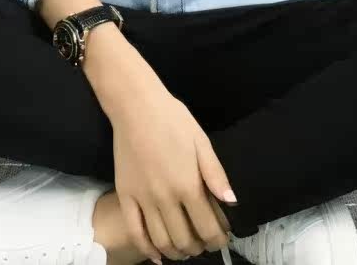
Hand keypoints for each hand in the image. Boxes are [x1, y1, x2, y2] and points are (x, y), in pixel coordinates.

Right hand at [109, 83, 234, 261]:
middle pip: (185, 239)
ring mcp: (142, 199)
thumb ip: (215, 174)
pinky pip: (135, 231)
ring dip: (177, 251)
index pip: (207, 227)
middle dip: (199, 247)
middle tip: (205, 243)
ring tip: (186, 248)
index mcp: (187, 184)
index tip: (222, 239)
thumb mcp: (201, 141)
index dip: (218, 239)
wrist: (135, 106)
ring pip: (161, 241)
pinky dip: (147, 249)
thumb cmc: (172, 119)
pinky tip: (158, 255)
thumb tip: (231, 202)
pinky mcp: (125, 195)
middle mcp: (165, 198)